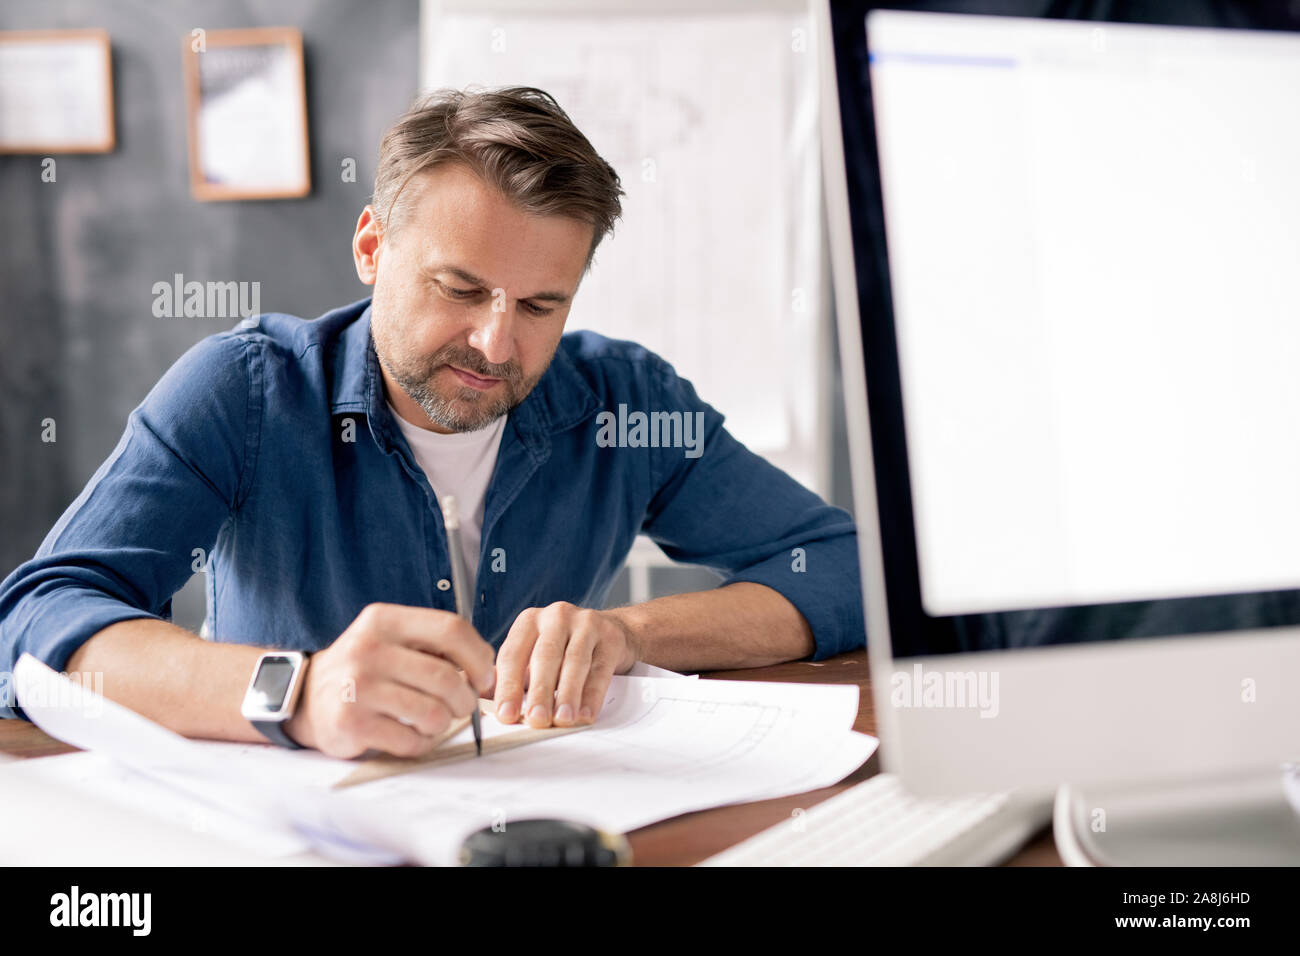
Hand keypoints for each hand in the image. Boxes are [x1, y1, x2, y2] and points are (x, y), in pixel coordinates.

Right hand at [284, 602, 494, 758]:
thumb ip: (436, 646)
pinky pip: (411, 741)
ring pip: (433, 713)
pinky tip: (411, 734)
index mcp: (384, 620)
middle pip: (446, 677)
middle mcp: (368, 649)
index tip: (484, 677)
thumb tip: (490, 673)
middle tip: (461, 706)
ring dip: (443, 723)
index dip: (479, 656)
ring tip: (433, 720)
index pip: (450, 629)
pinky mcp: (351, 723)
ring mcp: (357, 687)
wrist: (306, 697)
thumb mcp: (392, 639)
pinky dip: (422, 743)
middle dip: (465, 699)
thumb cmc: (365, 669)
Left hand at [493, 602, 640, 728]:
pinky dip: (592, 696)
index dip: (508, 686)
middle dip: (539, 692)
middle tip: (536, 720)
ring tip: (562, 720)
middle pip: (545, 657)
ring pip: (574, 662)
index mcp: (529, 621)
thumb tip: (480, 701)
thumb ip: (510, 677)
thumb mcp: (533, 654)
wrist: (610, 631)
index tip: (506, 714)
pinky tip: (585, 714)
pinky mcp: (610, 637)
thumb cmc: (563, 648)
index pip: (513, 654)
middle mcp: (556, 617)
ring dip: (567, 694)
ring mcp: (586, 624)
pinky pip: (600, 670)